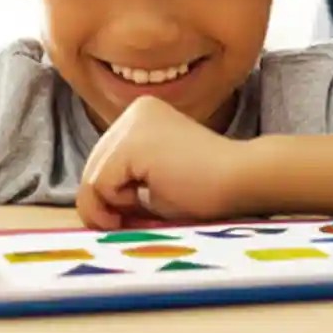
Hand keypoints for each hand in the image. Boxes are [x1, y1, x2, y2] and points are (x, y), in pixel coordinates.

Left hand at [78, 96, 248, 229]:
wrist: (243, 179)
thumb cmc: (209, 189)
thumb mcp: (154, 185)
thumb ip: (124, 187)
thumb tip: (89, 211)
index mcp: (142, 116)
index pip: (105, 162)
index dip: (114, 197)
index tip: (139, 214)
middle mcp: (133, 111)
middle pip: (93, 169)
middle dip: (109, 204)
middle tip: (137, 221)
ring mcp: (130, 123)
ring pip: (91, 179)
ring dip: (113, 208)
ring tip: (146, 212)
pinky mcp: (130, 143)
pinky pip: (100, 185)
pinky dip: (117, 205)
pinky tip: (147, 202)